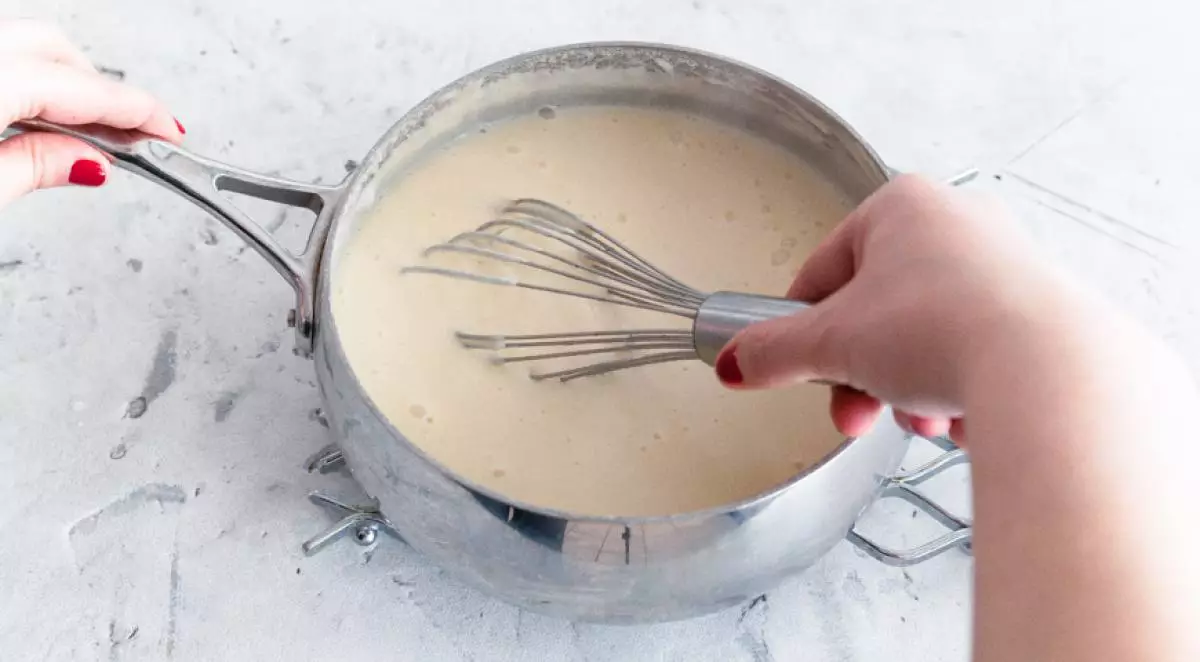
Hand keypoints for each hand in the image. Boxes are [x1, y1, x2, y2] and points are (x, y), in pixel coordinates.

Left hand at [0, 19, 182, 206]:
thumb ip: (32, 167)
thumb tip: (86, 161)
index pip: (89, 89)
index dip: (142, 113)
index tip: (171, 134)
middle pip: (55, 50)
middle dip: (99, 93)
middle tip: (129, 141)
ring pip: (22, 45)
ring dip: (59, 82)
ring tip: (75, 133)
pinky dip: (20, 77)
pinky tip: (22, 113)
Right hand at [715, 174, 1065, 440]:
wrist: (1045, 371)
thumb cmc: (941, 329)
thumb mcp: (831, 345)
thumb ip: (774, 351)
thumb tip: (736, 363)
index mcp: (903, 206)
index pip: (824, 270)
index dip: (801, 328)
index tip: (795, 366)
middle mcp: (960, 222)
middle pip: (878, 310)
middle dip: (861, 373)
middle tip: (855, 413)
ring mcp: (1007, 264)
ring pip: (928, 336)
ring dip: (909, 387)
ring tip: (920, 418)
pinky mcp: (1042, 310)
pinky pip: (977, 352)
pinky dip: (959, 388)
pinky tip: (962, 418)